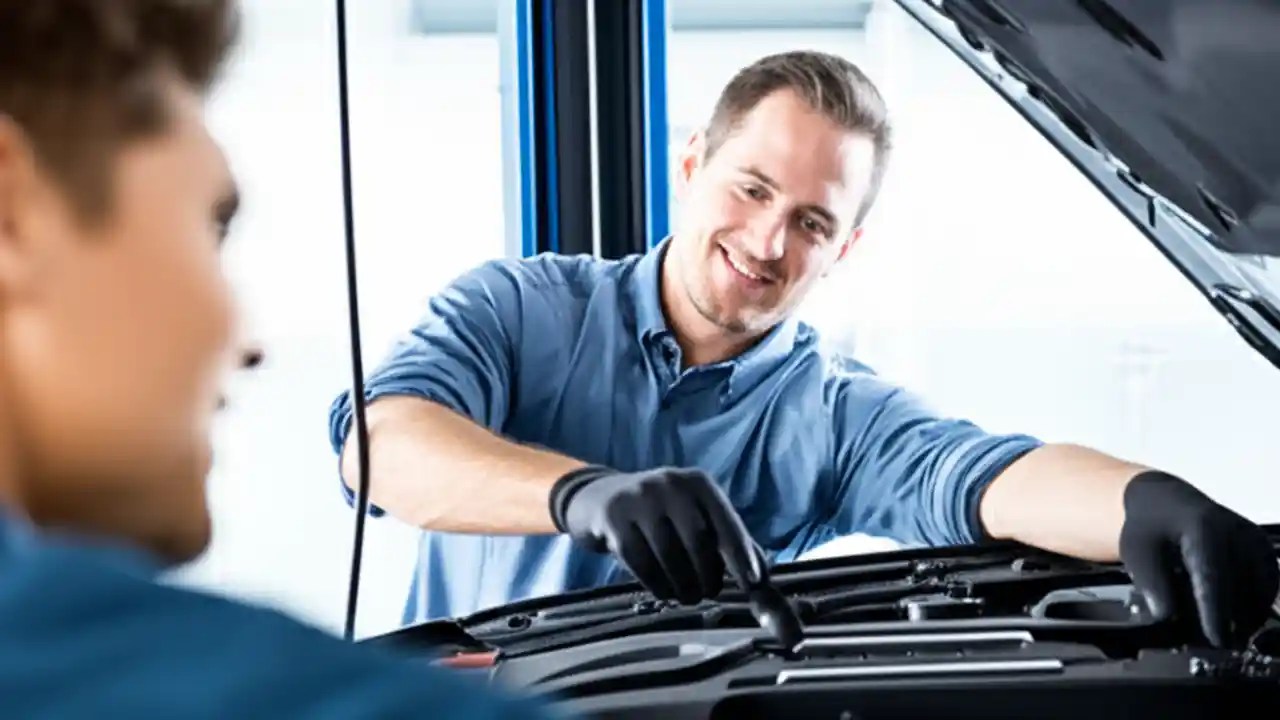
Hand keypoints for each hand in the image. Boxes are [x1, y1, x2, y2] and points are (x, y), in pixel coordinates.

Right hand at [548, 465, 763, 604]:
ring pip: (669, 555)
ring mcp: (640, 498)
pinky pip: (642, 563)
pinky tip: (663, 590)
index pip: (726, 521)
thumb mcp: (693, 514)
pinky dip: (657, 585)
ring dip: (682, 585)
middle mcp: (671, 484)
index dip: (741, 554)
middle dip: (707, 576)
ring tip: (686, 595)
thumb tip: (762, 575)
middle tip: (707, 593)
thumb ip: (727, 539)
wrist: (599, 498)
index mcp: (698, 483)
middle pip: (698, 541)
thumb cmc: (660, 514)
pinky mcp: (614, 518)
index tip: (752, 583)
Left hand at [1119, 470, 1278, 647]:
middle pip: (1244, 590)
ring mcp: (1256, 543)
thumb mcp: (1137, 552)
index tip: (1216, 640)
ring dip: (1242, 618)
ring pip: (1260, 595)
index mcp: (1204, 529)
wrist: (1167, 504)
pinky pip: (1266, 591)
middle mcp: (1239, 534)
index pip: (1215, 577)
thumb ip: (1152, 583)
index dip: (1216, 611)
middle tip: (1208, 643)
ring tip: (1216, 630)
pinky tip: (1232, 618)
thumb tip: (1168, 617)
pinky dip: (1252, 608)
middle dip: (1228, 622)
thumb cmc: (1150, 528)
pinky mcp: (1266, 553)